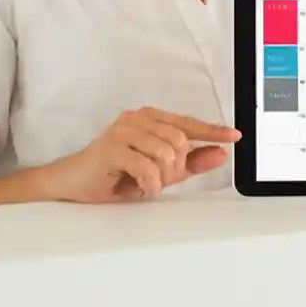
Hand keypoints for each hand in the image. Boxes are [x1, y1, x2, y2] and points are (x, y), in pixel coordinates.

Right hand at [43, 107, 240, 203]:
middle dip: (175, 167)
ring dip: (161, 177)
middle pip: (179, 141)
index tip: (233, 136)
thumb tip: (219, 153)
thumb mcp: (159, 171)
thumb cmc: (114, 174)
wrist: (72, 183)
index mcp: (150, 118)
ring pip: (165, 152)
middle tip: (159, 180)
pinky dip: (149, 184)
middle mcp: (138, 119)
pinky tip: (141, 188)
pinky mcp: (111, 147)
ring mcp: (123, 130)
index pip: (188, 123)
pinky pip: (146, 167)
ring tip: (147, 183)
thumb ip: (189, 162)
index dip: (213, 131)